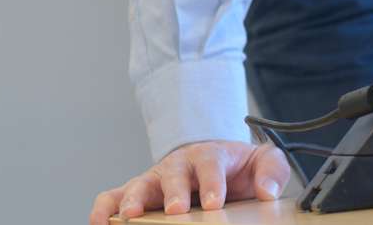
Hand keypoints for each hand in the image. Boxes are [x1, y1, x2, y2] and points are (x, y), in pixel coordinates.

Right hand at [89, 140, 288, 223]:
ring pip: (138, 184)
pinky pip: (112, 197)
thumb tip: (268, 191)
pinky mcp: (137, 194)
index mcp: (210, 154)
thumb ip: (272, 171)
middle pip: (172, 172)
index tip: (215, 202)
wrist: (219, 162)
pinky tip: (100, 223)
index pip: (210, 163)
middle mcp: (178, 165)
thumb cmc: (238, 166)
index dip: (212, 182)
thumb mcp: (263, 161)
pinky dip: (103, 208)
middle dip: (173, 192)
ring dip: (132, 199)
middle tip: (177, 210)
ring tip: (129, 217)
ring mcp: (155, 179)